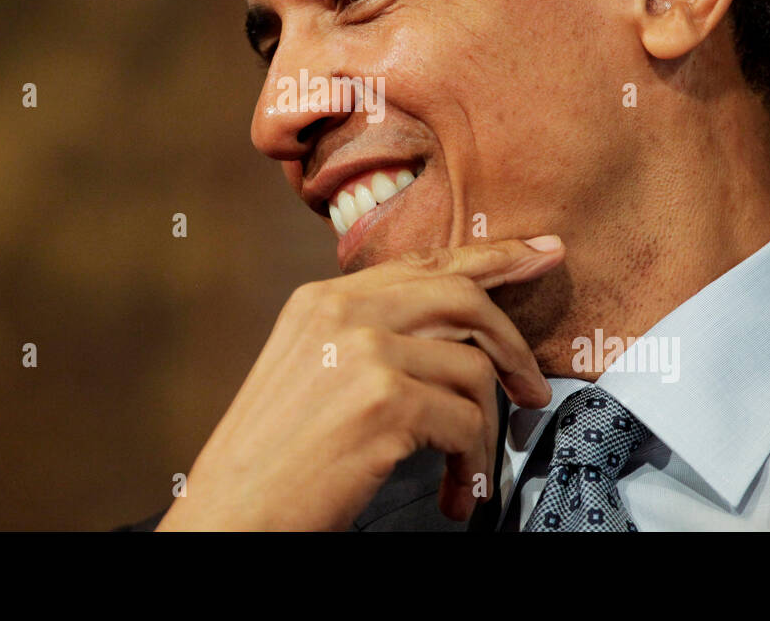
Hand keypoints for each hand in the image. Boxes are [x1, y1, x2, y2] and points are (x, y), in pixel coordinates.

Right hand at [154, 236, 563, 529]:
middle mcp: (343, 312)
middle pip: (463, 299)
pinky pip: (467, 422)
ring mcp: (364, 352)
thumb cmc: (272, 457)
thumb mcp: (309, 369)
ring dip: (485, 430)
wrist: (233, 513)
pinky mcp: (385, 401)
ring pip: (474, 370)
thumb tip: (451, 340)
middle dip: (513, 344)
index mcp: (323, 300)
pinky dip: (472, 464)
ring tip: (470, 470)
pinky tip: (454, 489)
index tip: (536, 255)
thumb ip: (368, 337)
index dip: (490, 258)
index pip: (423, 263)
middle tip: (534, 386)